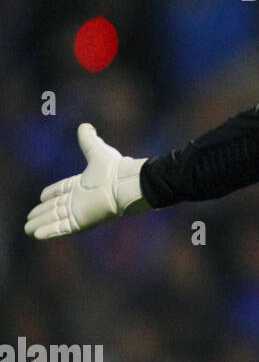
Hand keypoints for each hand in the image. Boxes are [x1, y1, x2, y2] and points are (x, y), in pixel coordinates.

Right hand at [24, 123, 150, 239]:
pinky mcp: (82, 221)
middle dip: (41, 214)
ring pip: (55, 219)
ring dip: (41, 224)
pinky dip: (50, 231)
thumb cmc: (114, 168)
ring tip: (28, 230)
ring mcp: (80, 211)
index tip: (41, 197)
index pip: (62, 190)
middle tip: (28, 220)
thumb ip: (89, 140)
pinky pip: (62, 228)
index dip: (51, 194)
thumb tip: (85, 126)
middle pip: (55, 208)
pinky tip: (38, 235)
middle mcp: (79, 199)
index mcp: (82, 184)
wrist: (126, 183)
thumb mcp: (97, 151)